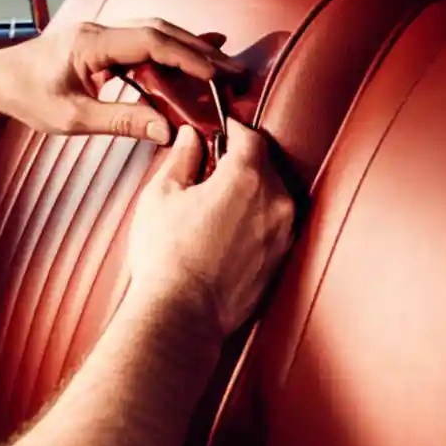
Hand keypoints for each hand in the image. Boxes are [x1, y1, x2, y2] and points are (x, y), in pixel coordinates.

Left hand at [0, 19, 240, 143]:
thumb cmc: (27, 96)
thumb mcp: (73, 119)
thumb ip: (122, 121)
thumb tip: (167, 131)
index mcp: (92, 43)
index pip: (152, 43)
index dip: (188, 57)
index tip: (217, 74)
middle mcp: (102, 30)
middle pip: (163, 32)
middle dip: (201, 51)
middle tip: (235, 71)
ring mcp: (104, 33)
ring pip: (158, 32)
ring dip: (192, 48)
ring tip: (225, 65)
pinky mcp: (105, 43)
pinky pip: (147, 40)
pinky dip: (174, 49)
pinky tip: (197, 55)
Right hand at [127, 120, 295, 336]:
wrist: (182, 314)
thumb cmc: (166, 256)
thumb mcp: (162, 195)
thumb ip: (183, 158)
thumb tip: (190, 138)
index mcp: (247, 178)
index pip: (250, 136)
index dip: (230, 131)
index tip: (216, 133)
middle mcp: (275, 202)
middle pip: (265, 165)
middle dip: (241, 161)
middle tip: (211, 169)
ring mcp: (283, 234)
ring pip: (273, 196)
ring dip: (251, 193)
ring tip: (217, 204)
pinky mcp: (281, 260)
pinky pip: (274, 226)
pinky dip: (256, 221)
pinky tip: (227, 232)